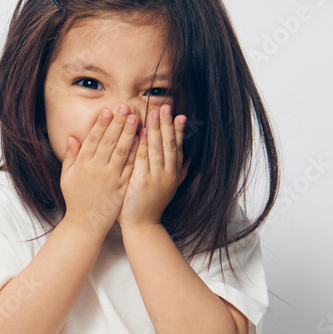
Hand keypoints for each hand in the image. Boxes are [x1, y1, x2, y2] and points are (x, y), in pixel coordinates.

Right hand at [60, 105, 139, 236]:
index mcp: (82, 164)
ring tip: (136, 119)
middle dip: (118, 123)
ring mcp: (110, 177)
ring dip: (130, 133)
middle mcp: (96, 168)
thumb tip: (72, 137)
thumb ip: (70, 156)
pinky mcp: (121, 186)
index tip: (108, 111)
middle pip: (109, 141)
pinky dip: (137, 153)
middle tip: (126, 108)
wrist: (85, 223)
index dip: (101, 124)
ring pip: (122, 151)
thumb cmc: (75, 200)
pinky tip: (142, 141)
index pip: (93, 139)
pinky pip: (131, 166)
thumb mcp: (66, 177)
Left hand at [117, 104, 189, 227]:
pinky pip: (143, 159)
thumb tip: (190, 162)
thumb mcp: (168, 189)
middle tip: (165, 107)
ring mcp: (155, 178)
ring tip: (154, 112)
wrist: (142, 226)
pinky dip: (144, 145)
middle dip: (167, 125)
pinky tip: (142, 132)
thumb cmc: (151, 207)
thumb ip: (179, 175)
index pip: (178, 149)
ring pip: (157, 148)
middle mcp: (167, 175)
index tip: (180, 116)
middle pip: (169, 145)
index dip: (178, 132)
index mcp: (172, 175)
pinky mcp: (142, 181)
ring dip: (156, 129)